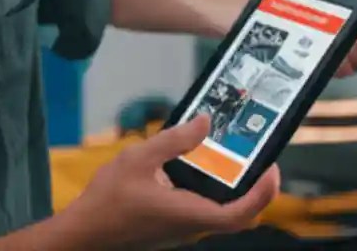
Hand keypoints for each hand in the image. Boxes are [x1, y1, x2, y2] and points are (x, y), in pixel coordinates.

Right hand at [59, 114, 280, 249]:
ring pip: (220, 213)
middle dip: (254, 188)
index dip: (263, 194)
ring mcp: (182, 230)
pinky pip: (202, 211)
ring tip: (231, 156)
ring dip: (232, 189)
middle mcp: (191, 226)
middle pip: (237, 215)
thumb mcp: (138, 159)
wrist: (83, 234)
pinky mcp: (172, 228)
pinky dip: (211, 192)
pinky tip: (198, 167)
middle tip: (258, 159)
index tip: (272, 169)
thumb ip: (174, 140)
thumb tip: (205, 122)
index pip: (240, 214)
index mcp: (188, 213)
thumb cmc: (108, 201)